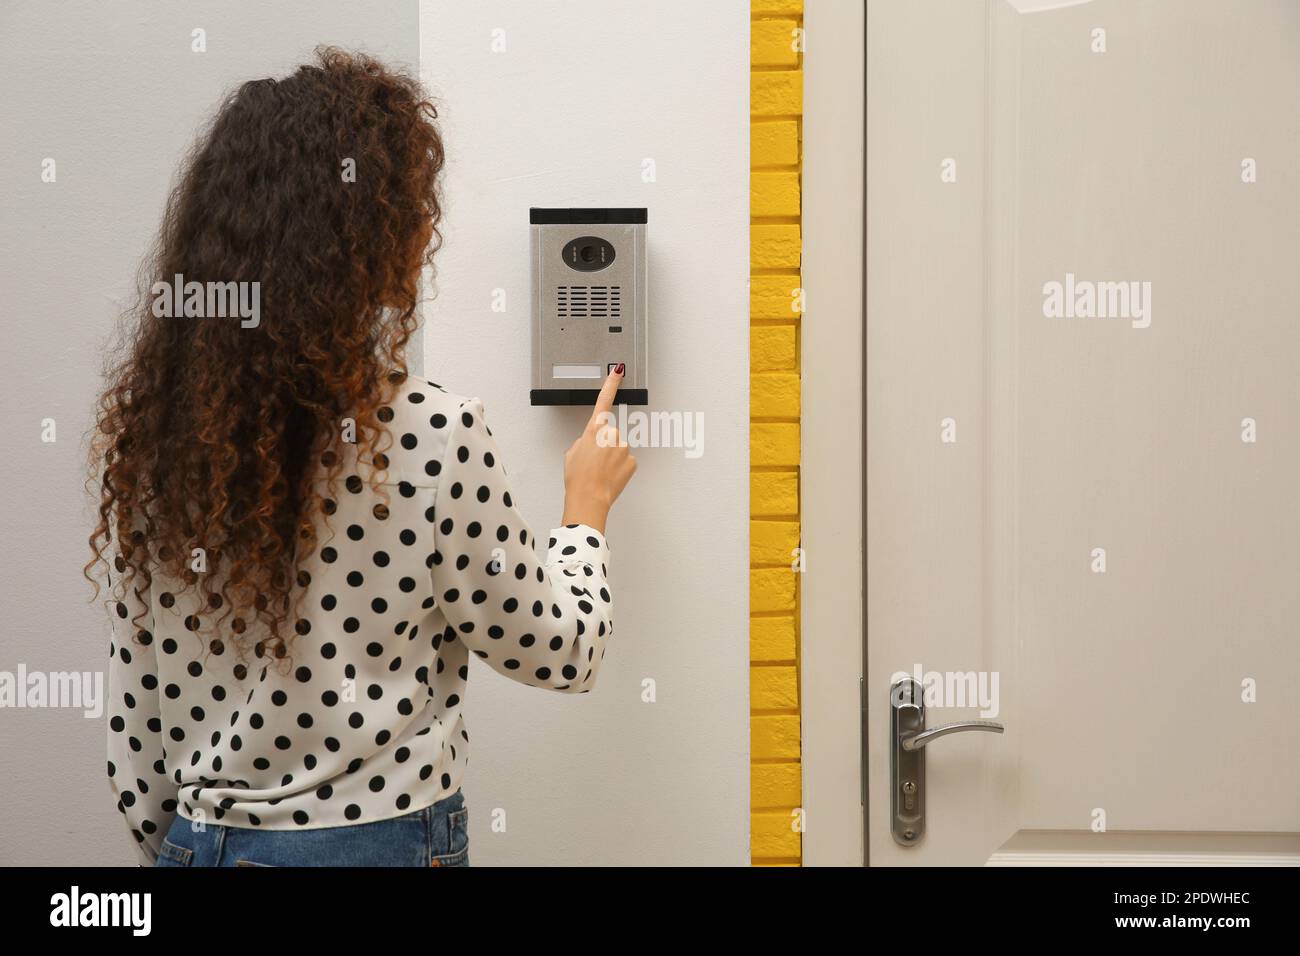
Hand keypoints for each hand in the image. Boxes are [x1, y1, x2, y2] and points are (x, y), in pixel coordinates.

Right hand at [561, 365, 636, 533]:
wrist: (588, 498)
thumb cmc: (577, 478)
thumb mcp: (571, 453)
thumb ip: (583, 441)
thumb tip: (590, 443)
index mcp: (594, 430)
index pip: (604, 400)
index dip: (611, 384)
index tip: (618, 371)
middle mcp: (611, 434)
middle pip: (611, 434)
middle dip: (605, 445)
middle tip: (595, 462)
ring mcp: (623, 447)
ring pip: (619, 449)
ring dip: (612, 458)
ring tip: (601, 472)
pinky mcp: (633, 461)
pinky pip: (626, 461)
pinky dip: (620, 468)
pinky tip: (611, 476)